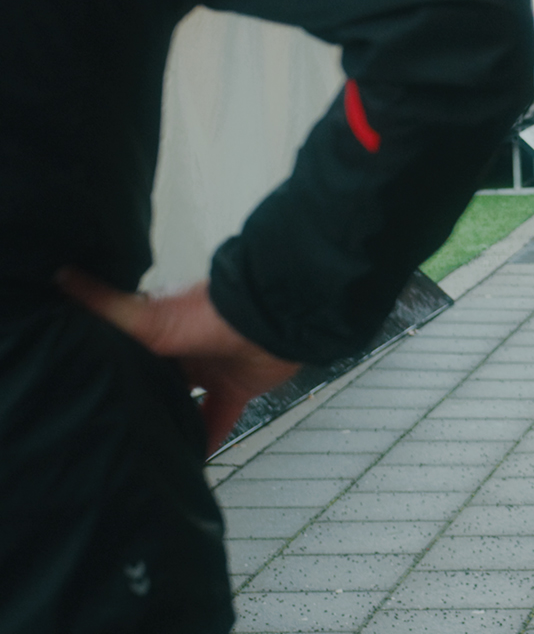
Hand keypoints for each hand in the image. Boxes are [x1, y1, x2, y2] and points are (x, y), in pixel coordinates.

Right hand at [56, 269, 299, 449]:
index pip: (124, 349)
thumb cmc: (210, 314)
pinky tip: (193, 458)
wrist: (274, 322)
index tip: (79, 388)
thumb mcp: (148, 315)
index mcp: (158, 329)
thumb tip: (59, 275)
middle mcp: (183, 350)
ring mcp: (210, 369)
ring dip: (169, 420)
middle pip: (153, 379)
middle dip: (137, 398)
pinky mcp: (236, 388)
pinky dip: (208, 438)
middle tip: (109, 426)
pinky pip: (219, 418)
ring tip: (142, 446)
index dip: (105, 365)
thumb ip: (104, 304)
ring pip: (183, 401)